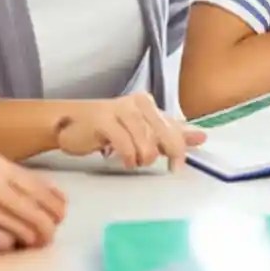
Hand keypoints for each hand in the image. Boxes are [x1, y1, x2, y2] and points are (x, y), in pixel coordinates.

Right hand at [0, 154, 66, 256]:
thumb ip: (14, 186)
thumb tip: (56, 202)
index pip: (41, 186)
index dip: (56, 204)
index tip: (60, 216)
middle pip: (39, 206)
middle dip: (50, 225)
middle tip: (50, 237)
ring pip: (27, 225)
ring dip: (32, 239)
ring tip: (30, 243)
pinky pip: (5, 239)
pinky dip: (7, 245)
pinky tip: (2, 244)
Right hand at [55, 93, 206, 170]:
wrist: (69, 124)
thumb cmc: (106, 128)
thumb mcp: (142, 131)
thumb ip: (170, 133)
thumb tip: (201, 136)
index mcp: (149, 105)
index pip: (173, 127)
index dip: (180, 149)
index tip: (177, 167)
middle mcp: (137, 104)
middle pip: (163, 133)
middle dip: (165, 154)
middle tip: (160, 167)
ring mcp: (120, 110)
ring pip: (146, 141)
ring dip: (143, 157)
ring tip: (135, 161)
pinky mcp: (104, 120)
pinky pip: (125, 144)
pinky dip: (128, 157)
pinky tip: (124, 160)